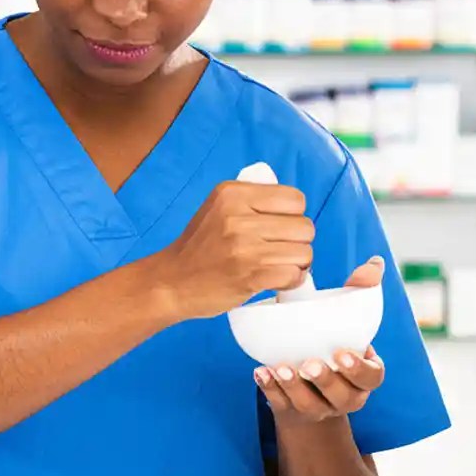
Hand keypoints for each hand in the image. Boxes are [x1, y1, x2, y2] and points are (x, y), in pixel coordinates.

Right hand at [152, 180, 314, 319]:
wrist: (171, 282)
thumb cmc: (199, 248)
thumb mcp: (218, 209)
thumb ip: (253, 203)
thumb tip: (296, 211)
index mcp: (233, 194)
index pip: (296, 199)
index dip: (293, 217)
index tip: (277, 230)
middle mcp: (238, 217)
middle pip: (304, 227)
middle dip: (297, 242)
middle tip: (275, 251)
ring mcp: (245, 247)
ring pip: (304, 252)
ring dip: (295, 264)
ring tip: (274, 266)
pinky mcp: (251, 275)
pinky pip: (294, 275)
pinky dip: (290, 281)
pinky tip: (274, 281)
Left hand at [253, 257, 387, 426]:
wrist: (309, 388)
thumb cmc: (332, 345)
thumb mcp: (346, 324)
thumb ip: (359, 293)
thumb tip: (375, 262)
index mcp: (364, 376)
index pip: (370, 377)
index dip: (358, 369)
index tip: (341, 353)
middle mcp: (345, 397)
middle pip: (341, 396)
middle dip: (325, 380)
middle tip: (309, 363)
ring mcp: (318, 408)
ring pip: (310, 405)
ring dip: (294, 387)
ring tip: (281, 367)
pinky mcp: (291, 412)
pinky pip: (282, 405)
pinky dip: (271, 390)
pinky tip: (260, 372)